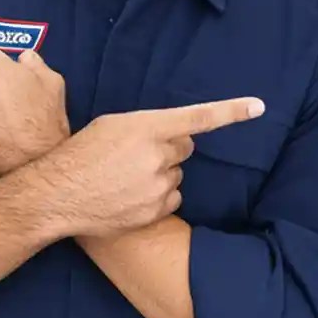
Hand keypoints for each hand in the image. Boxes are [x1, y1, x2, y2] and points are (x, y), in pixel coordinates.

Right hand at [37, 96, 264, 237]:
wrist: (58, 194)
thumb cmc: (80, 153)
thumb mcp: (109, 125)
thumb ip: (146, 126)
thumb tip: (174, 135)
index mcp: (145, 127)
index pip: (197, 117)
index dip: (231, 111)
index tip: (258, 106)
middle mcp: (157, 155)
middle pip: (185, 147)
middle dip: (169, 148)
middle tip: (137, 154)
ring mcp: (158, 185)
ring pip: (177, 175)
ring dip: (160, 174)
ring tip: (125, 178)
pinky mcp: (156, 210)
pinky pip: (172, 199)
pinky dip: (156, 197)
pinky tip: (129, 195)